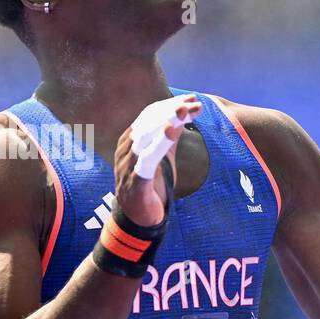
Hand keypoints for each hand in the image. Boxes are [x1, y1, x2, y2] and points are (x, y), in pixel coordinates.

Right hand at [113, 95, 201, 225]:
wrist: (137, 219)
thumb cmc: (149, 186)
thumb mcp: (162, 157)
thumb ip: (169, 138)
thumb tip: (183, 116)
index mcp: (131, 140)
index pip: (150, 115)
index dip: (170, 104)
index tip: (191, 99)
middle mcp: (126, 149)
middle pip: (148, 122)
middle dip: (172, 110)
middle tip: (193, 102)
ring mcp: (128, 165)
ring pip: (145, 137)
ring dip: (167, 122)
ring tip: (184, 111)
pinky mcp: (134, 182)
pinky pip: (146, 160)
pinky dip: (158, 144)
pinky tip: (172, 132)